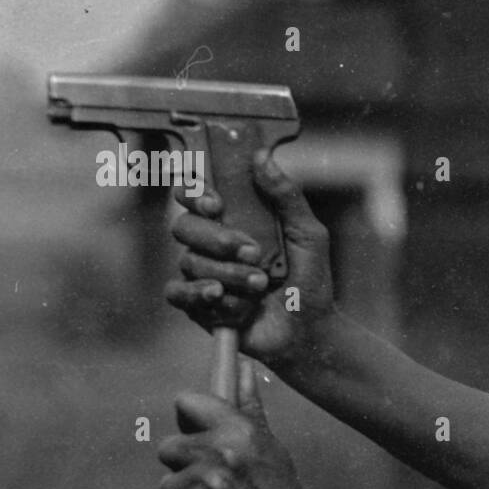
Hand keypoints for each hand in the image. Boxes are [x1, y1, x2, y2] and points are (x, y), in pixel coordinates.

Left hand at [158, 358, 325, 488]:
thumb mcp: (267, 443)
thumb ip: (247, 404)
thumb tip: (241, 363)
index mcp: (238, 429)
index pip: (186, 402)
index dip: (189, 419)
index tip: (200, 433)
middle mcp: (221, 452)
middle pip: (168, 448)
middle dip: (184, 466)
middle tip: (212, 479)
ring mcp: (206, 485)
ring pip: (167, 485)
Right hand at [165, 150, 338, 367]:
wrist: (309, 330)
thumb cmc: (310, 281)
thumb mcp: (308, 234)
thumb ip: (286, 195)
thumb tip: (261, 158)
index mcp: (235, 220)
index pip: (195, 195)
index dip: (194, 192)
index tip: (216, 203)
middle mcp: (212, 244)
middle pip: (184, 227)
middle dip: (219, 240)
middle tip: (255, 254)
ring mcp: (202, 274)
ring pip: (189, 263)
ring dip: (230, 275)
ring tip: (261, 287)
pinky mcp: (197, 305)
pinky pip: (178, 293)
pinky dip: (200, 295)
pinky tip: (221, 297)